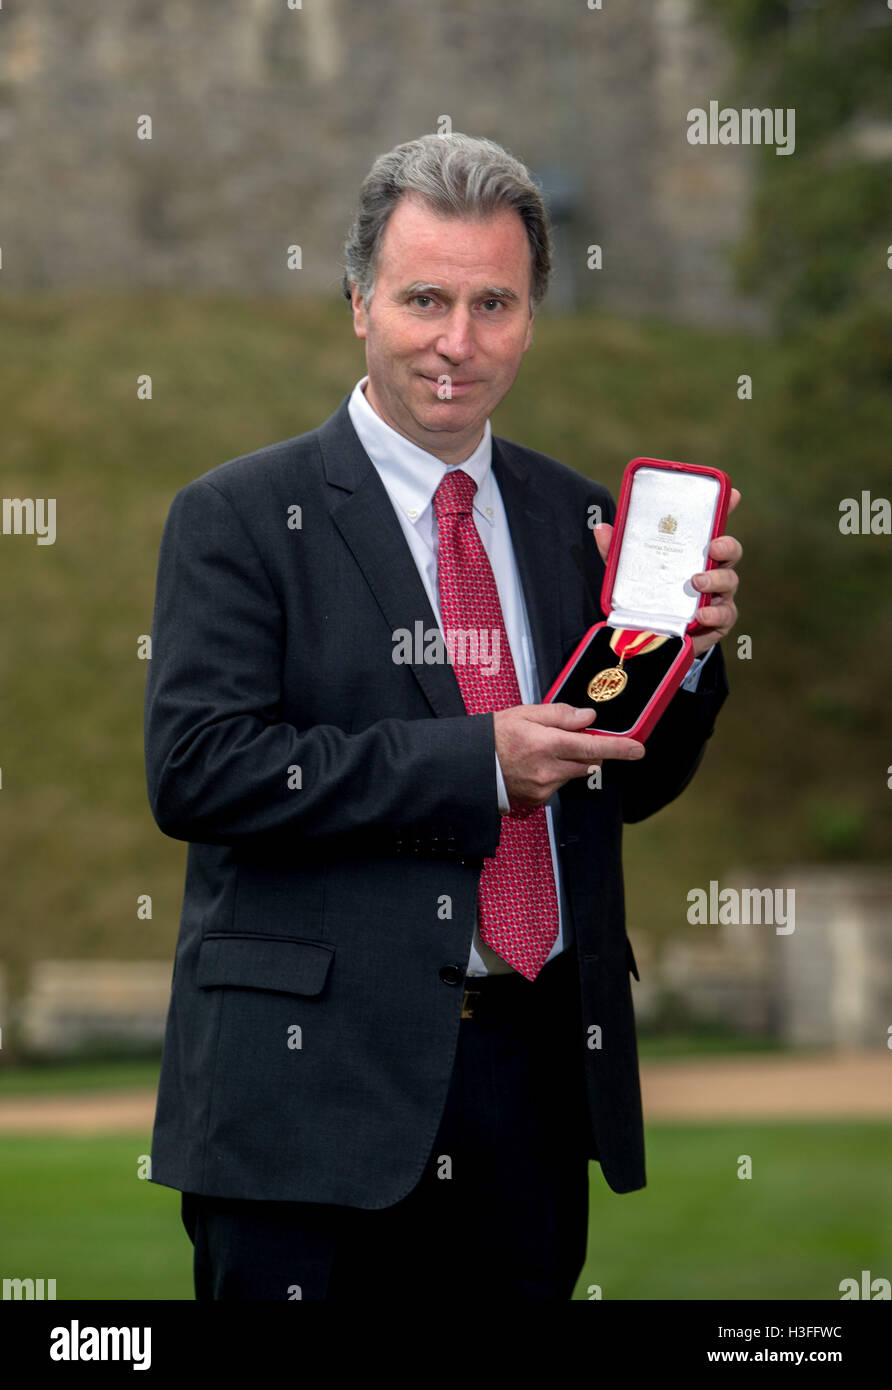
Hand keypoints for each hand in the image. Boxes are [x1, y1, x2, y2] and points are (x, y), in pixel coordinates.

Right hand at [493, 703, 643, 808]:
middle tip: (568, 739)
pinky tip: (533, 767)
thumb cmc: (494, 736)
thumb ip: (561, 715)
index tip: (637, 749)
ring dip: (567, 763)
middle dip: (588, 751)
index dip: (619, 748)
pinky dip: (553, 775)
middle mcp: (549, 769)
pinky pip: (557, 786)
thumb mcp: (526, 713)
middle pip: (587, 762)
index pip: (593, 747)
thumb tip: (588, 718)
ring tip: (540, 752)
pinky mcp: (537, 800)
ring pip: (572, 774)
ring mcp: (543, 788)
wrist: (469, 764)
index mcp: (548, 744)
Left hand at [593, 488, 741, 656]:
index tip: (732, 495)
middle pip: (730, 551)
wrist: (652, 637)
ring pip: (730, 582)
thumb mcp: (629, 572)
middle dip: (726, 545)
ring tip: (697, 581)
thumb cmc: (648, 596)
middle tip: (711, 546)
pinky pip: (725, 616)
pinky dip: (715, 614)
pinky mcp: (717, 622)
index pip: (713, 525)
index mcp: (693, 552)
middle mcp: (711, 570)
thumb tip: (601, 529)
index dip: (726, 507)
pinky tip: (701, 614)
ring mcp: (718, 596)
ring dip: (716, 579)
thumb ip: (616, 552)